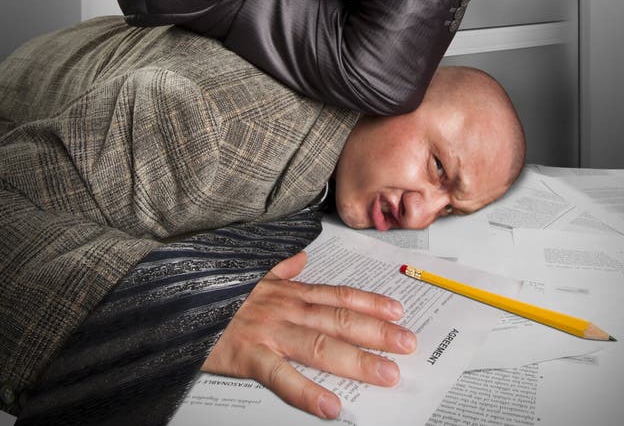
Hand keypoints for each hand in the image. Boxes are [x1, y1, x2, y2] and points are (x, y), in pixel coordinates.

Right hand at [202, 250, 416, 419]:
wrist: (174, 299)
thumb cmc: (213, 290)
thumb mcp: (248, 273)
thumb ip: (278, 269)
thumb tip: (300, 258)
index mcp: (286, 292)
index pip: (337, 295)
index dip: (369, 302)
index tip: (398, 310)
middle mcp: (284, 308)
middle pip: (339, 320)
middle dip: (377, 333)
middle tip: (408, 344)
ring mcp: (268, 331)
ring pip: (320, 345)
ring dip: (357, 361)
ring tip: (386, 374)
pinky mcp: (246, 355)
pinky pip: (281, 376)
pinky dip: (308, 391)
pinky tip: (332, 406)